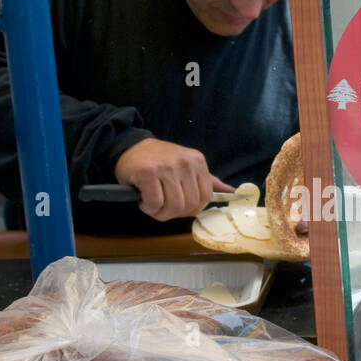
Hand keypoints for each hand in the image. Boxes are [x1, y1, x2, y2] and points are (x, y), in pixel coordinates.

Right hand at [113, 138, 235, 221]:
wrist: (130, 147)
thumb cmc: (158, 160)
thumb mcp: (187, 166)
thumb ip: (208, 181)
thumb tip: (231, 192)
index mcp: (198, 162)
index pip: (206, 198)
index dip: (191, 209)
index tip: (179, 207)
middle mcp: (185, 163)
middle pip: (189, 205)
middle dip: (174, 213)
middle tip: (162, 206)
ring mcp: (167, 167)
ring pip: (173, 206)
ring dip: (160, 213)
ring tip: (152, 204)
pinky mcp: (148, 172)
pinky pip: (155, 203)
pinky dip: (148, 208)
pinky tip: (144, 200)